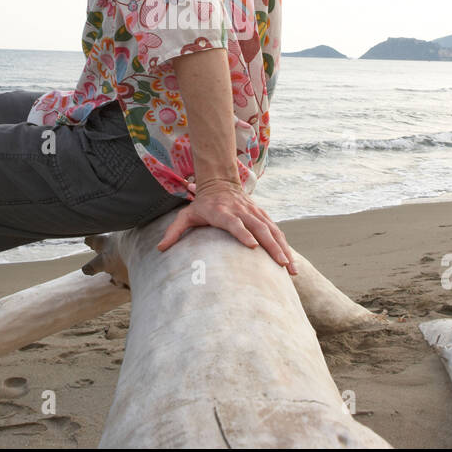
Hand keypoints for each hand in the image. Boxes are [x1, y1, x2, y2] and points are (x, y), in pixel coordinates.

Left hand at [159, 180, 296, 274]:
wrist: (220, 182)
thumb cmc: (201, 204)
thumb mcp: (186, 215)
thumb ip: (174, 231)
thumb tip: (160, 248)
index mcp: (222, 212)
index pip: (234, 223)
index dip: (243, 233)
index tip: (252, 246)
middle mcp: (241, 211)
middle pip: (259, 228)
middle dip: (272, 246)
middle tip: (281, 264)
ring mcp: (254, 213)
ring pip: (272, 230)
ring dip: (283, 248)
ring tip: (290, 268)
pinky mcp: (262, 215)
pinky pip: (276, 230)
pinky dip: (284, 244)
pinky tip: (290, 261)